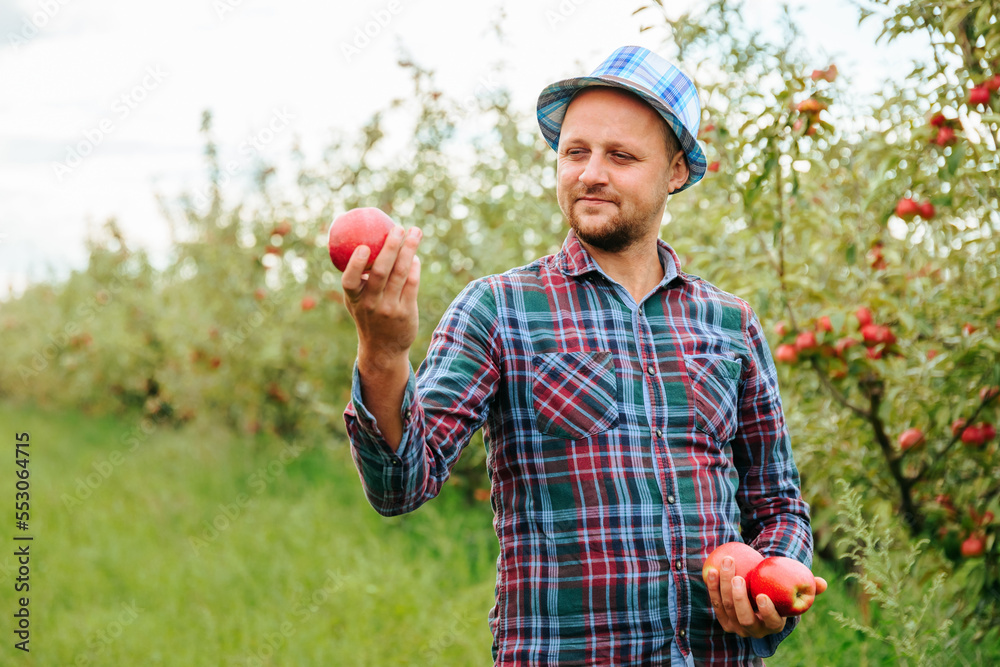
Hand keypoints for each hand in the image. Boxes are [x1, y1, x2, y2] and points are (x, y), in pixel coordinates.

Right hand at [341, 225, 422, 368]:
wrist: (383, 349)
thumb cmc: (368, 316)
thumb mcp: (355, 302)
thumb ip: (358, 279)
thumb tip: (368, 242)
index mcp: (354, 299)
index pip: (350, 281)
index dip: (356, 264)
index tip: (364, 247)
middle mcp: (370, 304)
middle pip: (381, 271)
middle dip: (391, 247)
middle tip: (398, 228)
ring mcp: (389, 309)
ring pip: (400, 274)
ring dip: (409, 250)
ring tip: (415, 232)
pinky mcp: (406, 312)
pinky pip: (412, 283)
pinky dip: (414, 266)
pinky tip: (415, 256)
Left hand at [704, 556, 785, 638]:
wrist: (757, 599)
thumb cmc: (773, 588)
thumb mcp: (781, 587)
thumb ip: (781, 579)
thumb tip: (786, 562)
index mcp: (775, 625)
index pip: (772, 622)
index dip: (767, 611)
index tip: (762, 596)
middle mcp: (756, 631)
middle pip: (745, 618)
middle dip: (739, 598)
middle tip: (738, 578)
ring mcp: (738, 628)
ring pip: (728, 608)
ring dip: (724, 585)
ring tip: (726, 565)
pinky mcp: (724, 622)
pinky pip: (716, 603)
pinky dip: (713, 587)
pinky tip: (712, 571)